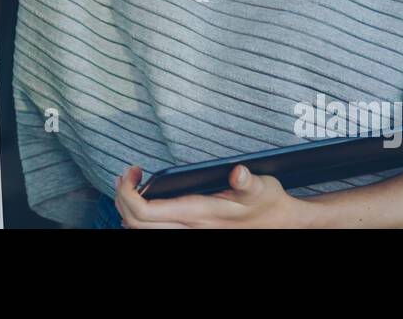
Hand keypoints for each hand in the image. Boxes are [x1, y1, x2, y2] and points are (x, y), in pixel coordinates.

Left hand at [113, 164, 309, 227]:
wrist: (280, 223)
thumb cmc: (267, 202)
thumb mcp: (261, 187)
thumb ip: (248, 181)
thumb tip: (238, 173)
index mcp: (197, 214)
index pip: (144, 212)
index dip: (128, 192)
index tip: (134, 170)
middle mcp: (188, 228)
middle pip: (135, 223)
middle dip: (122, 197)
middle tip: (128, 174)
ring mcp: (188, 233)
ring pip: (141, 230)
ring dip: (129, 207)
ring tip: (132, 183)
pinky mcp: (191, 232)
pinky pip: (154, 230)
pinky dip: (141, 216)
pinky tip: (146, 199)